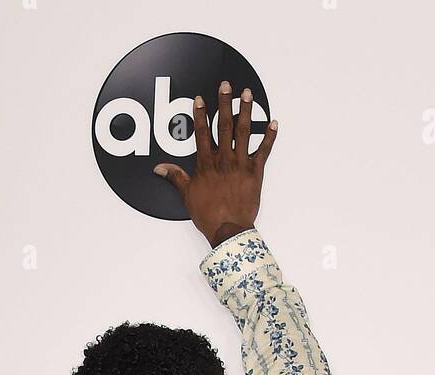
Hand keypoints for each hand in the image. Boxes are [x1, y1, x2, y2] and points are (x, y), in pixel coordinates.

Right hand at [153, 80, 277, 247]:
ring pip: (243, 131)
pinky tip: (273, 123)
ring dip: (245, 111)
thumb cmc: (209, 214)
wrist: (228, 229)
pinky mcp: (255, 171)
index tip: (200, 100)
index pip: (201, 132)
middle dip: (224, 103)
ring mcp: (240, 164)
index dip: (200, 114)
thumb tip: (160, 168)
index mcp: (207, 164)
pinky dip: (269, 136)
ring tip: (246, 94)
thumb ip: (175, 177)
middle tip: (225, 86)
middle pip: (223, 125)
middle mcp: (223, 159)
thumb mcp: (187, 195)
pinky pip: (264, 150)